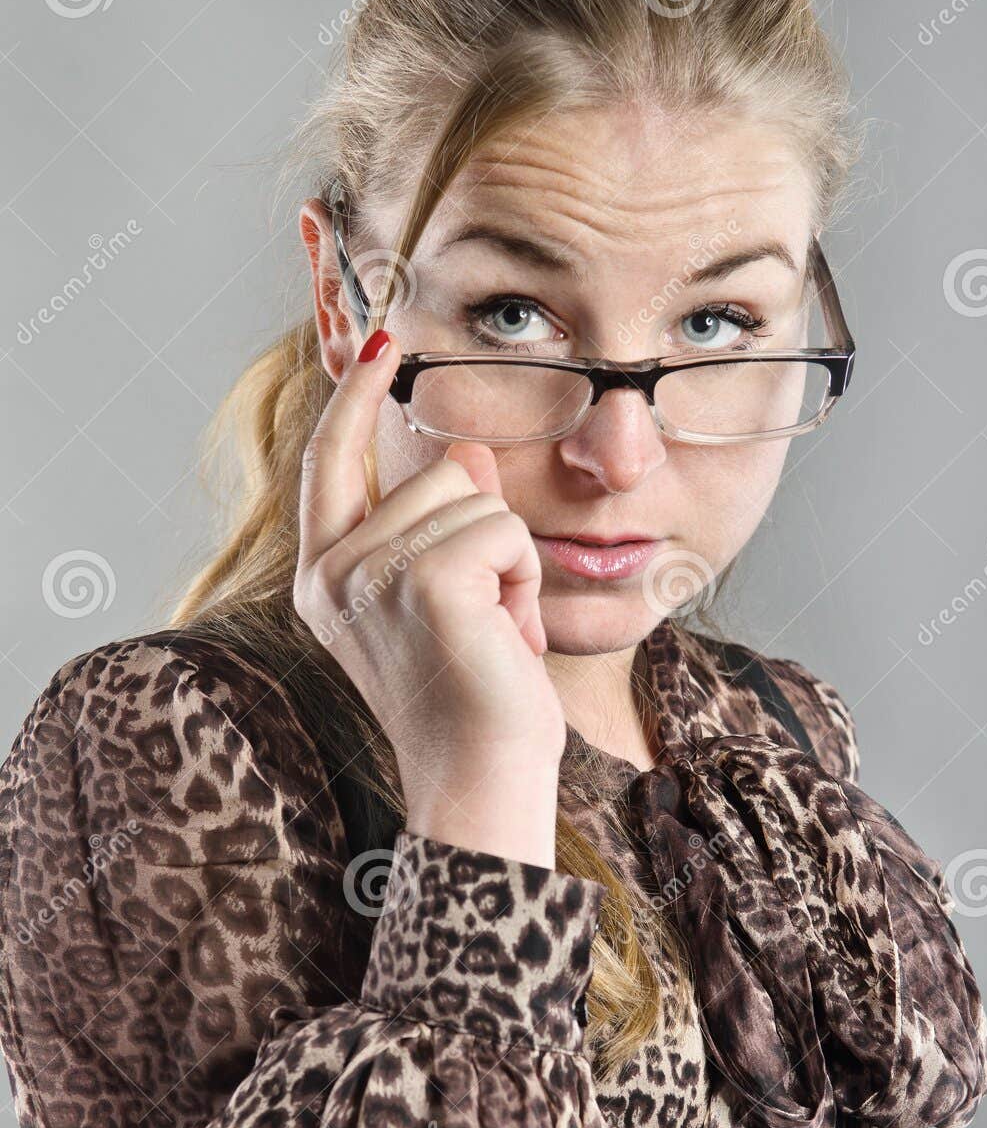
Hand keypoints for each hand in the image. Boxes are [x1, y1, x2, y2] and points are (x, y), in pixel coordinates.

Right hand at [293, 331, 566, 866]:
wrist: (480, 783)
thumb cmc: (472, 702)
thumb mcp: (453, 600)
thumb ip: (446, 521)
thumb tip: (468, 449)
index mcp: (324, 578)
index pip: (331, 461)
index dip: (356, 399)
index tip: (380, 344)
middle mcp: (332, 574)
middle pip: (437, 472)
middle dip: (484, 535)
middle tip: (482, 621)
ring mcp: (370, 575)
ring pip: (476, 496)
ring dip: (507, 564)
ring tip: (491, 635)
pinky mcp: (423, 579)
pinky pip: (502, 529)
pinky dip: (522, 583)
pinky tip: (504, 639)